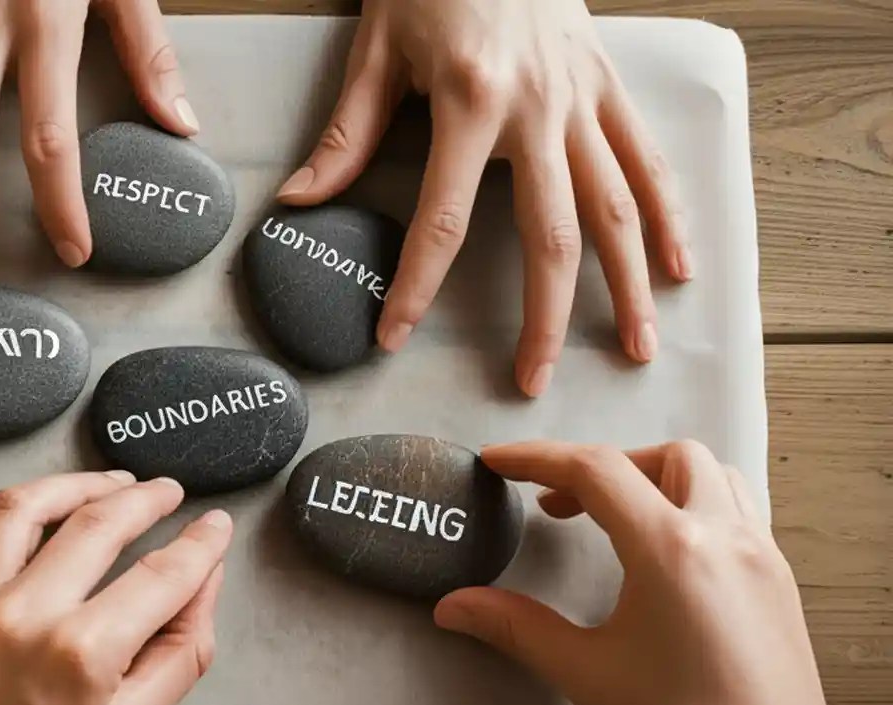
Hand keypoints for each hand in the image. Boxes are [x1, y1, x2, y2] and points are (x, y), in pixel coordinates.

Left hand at [0, 471, 231, 704]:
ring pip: (24, 507)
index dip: (200, 544)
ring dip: (75, 483)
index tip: (214, 527)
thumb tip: (204, 581)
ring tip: (109, 482)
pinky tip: (36, 510)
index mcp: (80, 655)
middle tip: (168, 492)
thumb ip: (180, 652)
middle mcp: (22, 618)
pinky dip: (4, 511)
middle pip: (99, 523)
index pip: (163, 575)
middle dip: (146, 499)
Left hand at [278, 0, 690, 396]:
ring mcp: (584, 98)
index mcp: (470, 101)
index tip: (396, 339)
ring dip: (628, 285)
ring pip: (616, 207)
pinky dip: (669, 215)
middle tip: (536, 381)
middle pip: (551, 234)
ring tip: (636, 348)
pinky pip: (647, 159)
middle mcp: (538, 108)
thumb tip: (299, 202)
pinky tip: (679, 268)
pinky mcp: (610, 85)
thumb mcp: (377, 50)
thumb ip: (348, 134)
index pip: (443, 219)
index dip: (417, 287)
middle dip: (546, 317)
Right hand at [435, 441, 827, 704]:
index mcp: (672, 549)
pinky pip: (739, 508)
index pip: (594, 470)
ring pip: (709, 473)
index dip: (536, 457)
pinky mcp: (778, 579)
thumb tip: (458, 606)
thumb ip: (517, 629)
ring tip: (615, 512)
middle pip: (659, 457)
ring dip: (655, 475)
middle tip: (557, 500)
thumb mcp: (589, 673)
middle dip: (601, 465)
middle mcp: (724, 537)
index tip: (501, 461)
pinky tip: (669, 545)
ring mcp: (760, 555)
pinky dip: (695, 503)